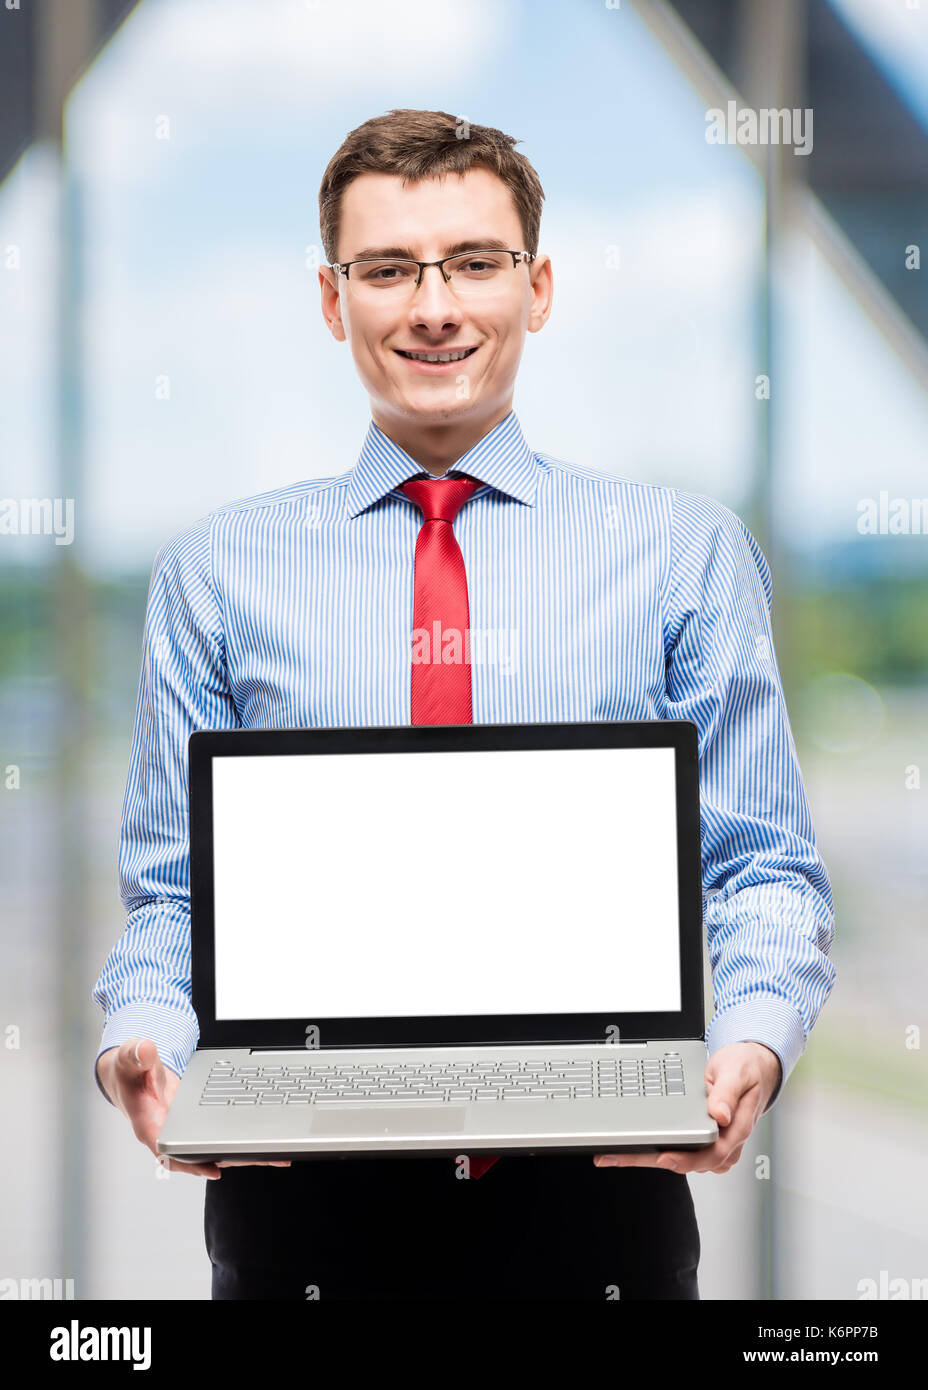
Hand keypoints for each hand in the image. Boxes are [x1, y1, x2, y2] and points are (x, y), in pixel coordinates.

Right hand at [96, 1038, 290, 1178]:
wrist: (131, 1074)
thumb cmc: (129, 1070)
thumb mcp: (130, 1057)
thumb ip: (137, 1055)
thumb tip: (146, 1050)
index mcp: (149, 1122)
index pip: (168, 1149)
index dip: (191, 1162)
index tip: (213, 1167)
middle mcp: (167, 1132)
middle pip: (199, 1154)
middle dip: (231, 1158)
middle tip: (261, 1158)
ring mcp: (182, 1129)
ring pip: (212, 1148)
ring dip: (240, 1154)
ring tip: (272, 1156)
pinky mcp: (193, 1124)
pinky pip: (216, 1136)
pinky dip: (236, 1141)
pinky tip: (258, 1143)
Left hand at [593, 1041, 781, 1175]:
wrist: (754, 1067)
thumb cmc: (747, 1069)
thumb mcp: (738, 1073)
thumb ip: (728, 1093)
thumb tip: (720, 1115)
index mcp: (737, 1128)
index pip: (712, 1153)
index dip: (687, 1159)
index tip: (664, 1157)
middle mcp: (726, 1141)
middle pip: (690, 1160)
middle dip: (652, 1160)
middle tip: (619, 1156)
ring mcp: (715, 1142)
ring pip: (682, 1157)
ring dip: (649, 1157)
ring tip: (616, 1153)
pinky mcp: (704, 1138)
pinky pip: (681, 1148)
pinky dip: (657, 1148)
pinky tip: (636, 1146)